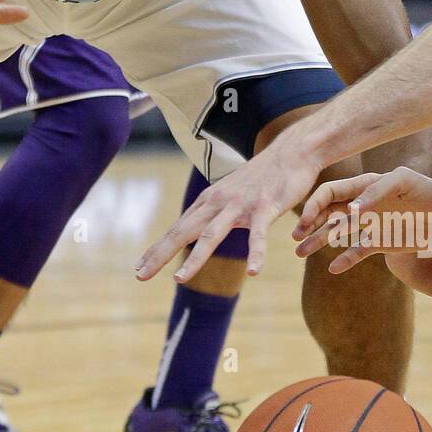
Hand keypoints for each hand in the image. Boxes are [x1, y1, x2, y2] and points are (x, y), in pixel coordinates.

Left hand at [136, 138, 321, 282]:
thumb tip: (201, 225)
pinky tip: (254, 272)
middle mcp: (218, 202)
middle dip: (160, 254)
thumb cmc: (263, 176)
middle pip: (184, 232)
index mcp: (209, 202)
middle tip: (140, 276)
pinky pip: (259, 235)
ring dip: (195, 258)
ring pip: (212, 235)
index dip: (157, 249)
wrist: (292, 152)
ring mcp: (241, 205)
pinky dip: (256, 254)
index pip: (178, 229)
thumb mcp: (232, 193)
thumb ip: (216, 210)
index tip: (139, 269)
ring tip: (179, 279)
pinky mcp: (266, 207)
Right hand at [292, 159, 431, 271]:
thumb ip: (376, 191)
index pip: (330, 193)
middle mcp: (363, 203)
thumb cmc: (429, 189)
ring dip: (319, 242)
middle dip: (308, 224)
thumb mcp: (402, 181)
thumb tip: (352, 210)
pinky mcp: (382, 242)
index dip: (314, 206)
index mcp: (364, 184)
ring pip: (337, 233)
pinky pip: (358, 251)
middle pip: (327, 213)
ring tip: (300, 253)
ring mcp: (371, 224)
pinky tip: (334, 269)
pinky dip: (345, 259)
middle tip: (295, 238)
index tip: (306, 222)